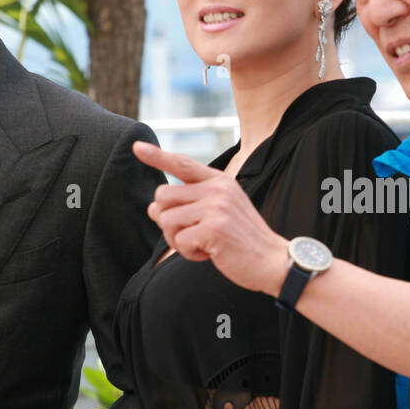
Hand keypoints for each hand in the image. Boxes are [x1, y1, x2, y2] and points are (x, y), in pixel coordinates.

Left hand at [132, 142, 290, 295]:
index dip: (157, 156)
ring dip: (178, 240)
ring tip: (203, 244)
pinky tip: (210, 253)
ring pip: (167, 220)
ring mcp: (216, 208)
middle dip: (167, 220)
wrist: (273, 262)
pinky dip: (189, 253)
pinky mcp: (213, 229)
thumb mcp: (219, 214)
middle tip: (189, 234)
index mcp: (220, 182)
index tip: (137, 147)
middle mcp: (217, 189)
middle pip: (163, 196)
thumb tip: (151, 207)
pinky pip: (179, 241)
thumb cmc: (243, 240)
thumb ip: (188, 206)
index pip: (182, 164)